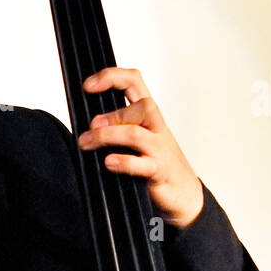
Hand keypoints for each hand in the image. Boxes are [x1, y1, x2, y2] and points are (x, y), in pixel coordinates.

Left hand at [77, 67, 203, 228]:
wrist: (185, 194)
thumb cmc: (157, 163)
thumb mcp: (139, 139)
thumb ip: (118, 127)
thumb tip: (85, 125)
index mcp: (149, 115)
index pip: (134, 82)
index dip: (111, 77)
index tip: (88, 86)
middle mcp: (156, 128)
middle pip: (143, 106)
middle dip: (113, 114)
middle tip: (91, 126)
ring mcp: (160, 150)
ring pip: (136, 133)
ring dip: (107, 136)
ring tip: (87, 143)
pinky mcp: (160, 172)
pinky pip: (143, 164)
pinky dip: (124, 162)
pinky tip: (109, 162)